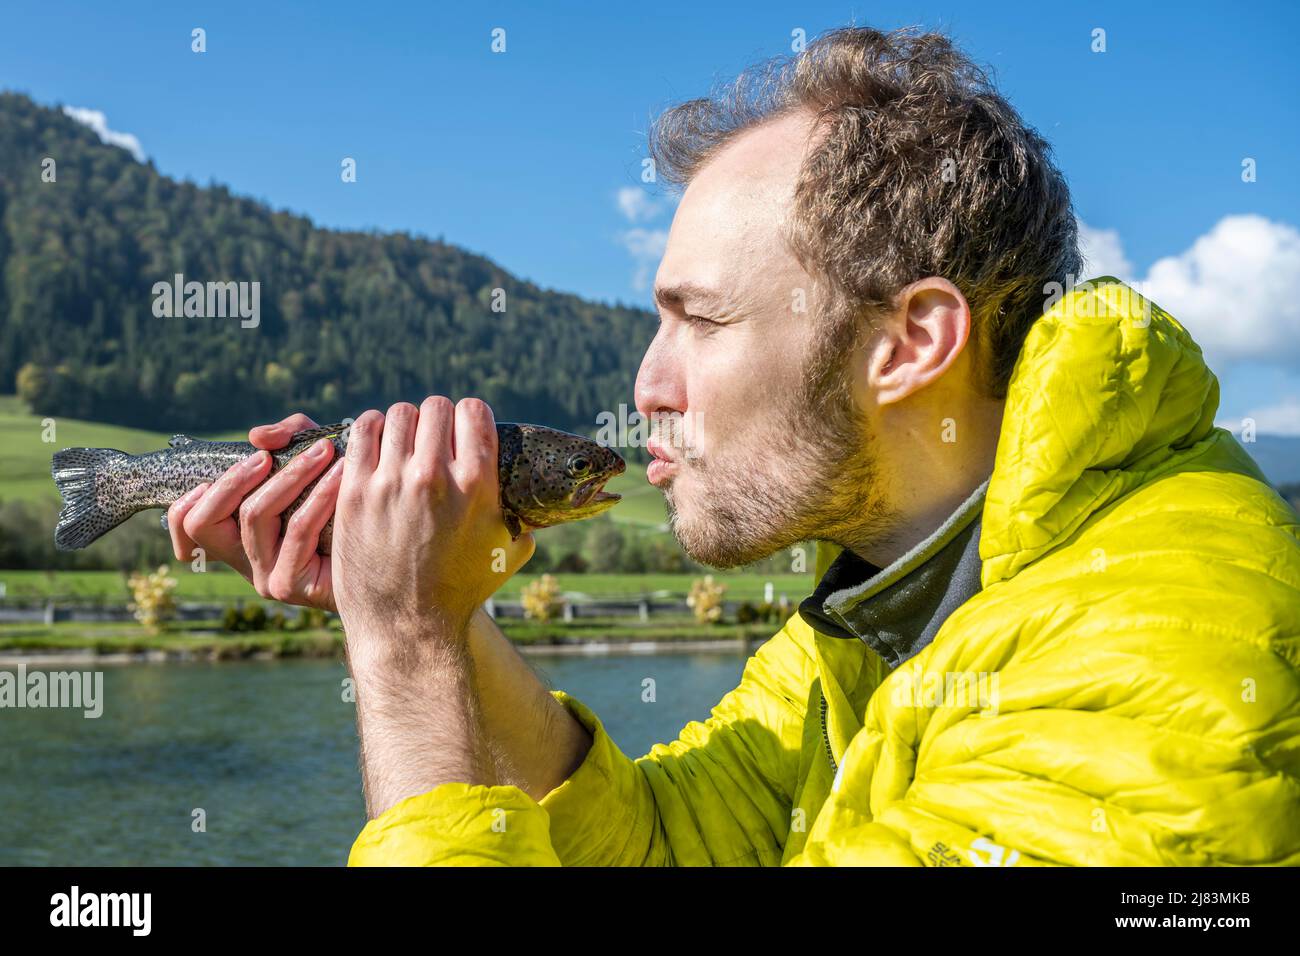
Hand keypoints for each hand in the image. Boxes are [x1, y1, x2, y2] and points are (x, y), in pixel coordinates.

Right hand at [165, 413, 341, 609]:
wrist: (397, 551)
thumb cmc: (350, 503)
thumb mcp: (314, 461)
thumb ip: (288, 440)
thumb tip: (257, 436)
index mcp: (241, 539)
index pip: (189, 527)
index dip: (185, 502)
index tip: (217, 474)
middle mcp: (246, 562)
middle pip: (205, 522)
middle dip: (235, 479)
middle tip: (268, 454)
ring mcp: (266, 579)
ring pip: (254, 517)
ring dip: (288, 476)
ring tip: (324, 451)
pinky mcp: (294, 586)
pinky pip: (297, 531)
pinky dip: (318, 496)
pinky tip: (344, 476)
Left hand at [331, 397, 533, 653]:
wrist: (409, 626)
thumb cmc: (463, 590)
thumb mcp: (509, 550)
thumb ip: (520, 512)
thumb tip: (531, 491)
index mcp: (477, 484)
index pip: (473, 410)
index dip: (471, 419)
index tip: (464, 433)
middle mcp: (434, 476)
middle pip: (435, 407)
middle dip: (438, 421)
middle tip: (434, 440)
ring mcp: (390, 483)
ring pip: (398, 414)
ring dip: (404, 425)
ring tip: (404, 443)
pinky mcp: (355, 492)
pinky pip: (362, 431)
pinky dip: (372, 432)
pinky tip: (377, 446)